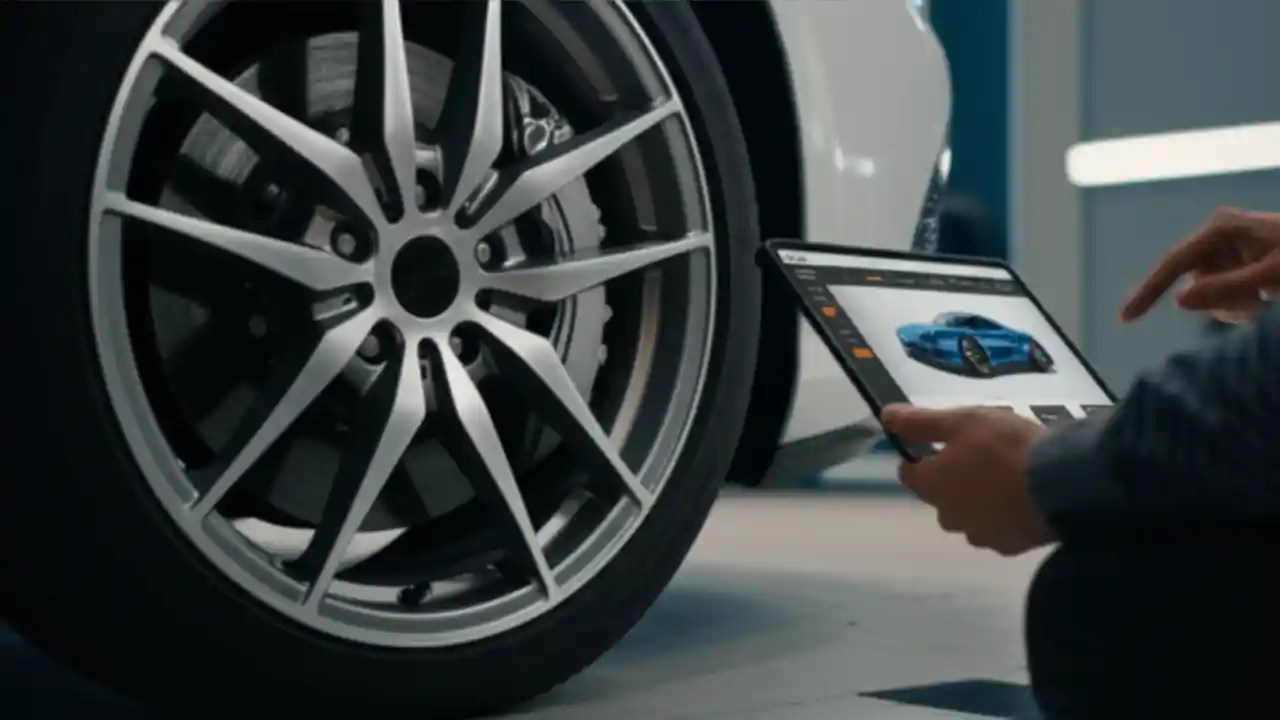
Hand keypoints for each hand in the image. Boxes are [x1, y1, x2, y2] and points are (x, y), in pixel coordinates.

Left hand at [880, 404, 1056, 555]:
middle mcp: (948, 516)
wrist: (1061, 485)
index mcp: (932, 486)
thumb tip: (884, 416)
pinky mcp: (1010, 546)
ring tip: (1007, 476)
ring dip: (978, 499)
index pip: (909, 473)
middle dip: (953, 479)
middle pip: (940, 496)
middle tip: (983, 455)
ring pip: (969, 515)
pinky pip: (997, 528)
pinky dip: (1003, 515)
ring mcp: (980, 535)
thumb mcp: (961, 421)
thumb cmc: (1005, 447)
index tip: (941, 443)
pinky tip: (1024, 498)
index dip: (921, 456)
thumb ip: (920, 422)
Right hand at [1121, 206, 1279, 324]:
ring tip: (1266, 303)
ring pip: (1206, 294)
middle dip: (1220, 302)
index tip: (1125, 319)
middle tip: (1257, 306)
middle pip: (1193, 284)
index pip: (1173, 263)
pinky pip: (1220, 295)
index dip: (1149, 292)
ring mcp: (1225, 251)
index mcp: (1221, 228)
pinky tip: (1264, 299)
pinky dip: (1239, 305)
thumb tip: (1179, 300)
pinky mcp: (1234, 264)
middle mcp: (1217, 236)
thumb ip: (1226, 288)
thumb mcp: (1272, 276)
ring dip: (1233, 307)